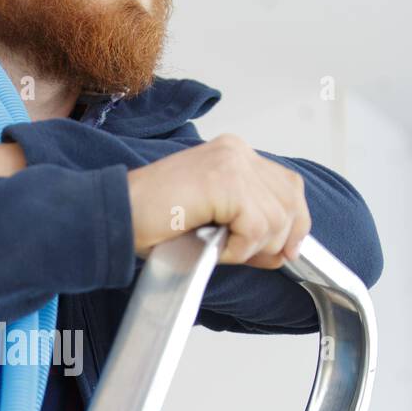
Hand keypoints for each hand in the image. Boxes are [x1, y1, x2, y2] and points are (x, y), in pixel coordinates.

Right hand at [127, 133, 311, 266]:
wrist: (118, 215)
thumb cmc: (152, 219)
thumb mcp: (213, 218)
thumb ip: (248, 222)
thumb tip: (284, 249)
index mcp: (234, 154)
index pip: (288, 186)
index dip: (293, 222)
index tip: (283, 250)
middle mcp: (236, 152)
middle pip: (290, 201)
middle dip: (277, 240)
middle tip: (250, 257)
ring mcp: (232, 163)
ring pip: (277, 218)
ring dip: (252, 247)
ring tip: (220, 248)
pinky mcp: (224, 182)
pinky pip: (255, 228)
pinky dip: (238, 248)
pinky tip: (214, 245)